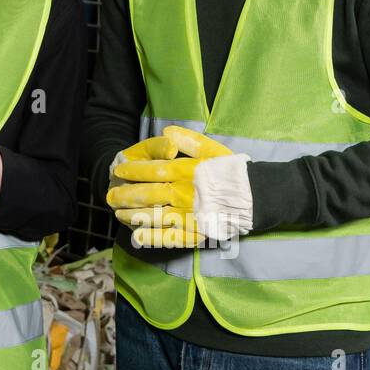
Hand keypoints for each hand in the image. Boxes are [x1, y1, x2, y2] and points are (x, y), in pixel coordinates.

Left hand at [108, 126, 247, 247]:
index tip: (119, 171)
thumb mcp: (213, 149)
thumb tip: (167, 132)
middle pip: (147, 194)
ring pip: (154, 215)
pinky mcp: (197, 233)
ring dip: (133, 215)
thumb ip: (189, 140)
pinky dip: (152, 237)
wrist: (259, 197)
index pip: (152, 170)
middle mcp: (184, 193)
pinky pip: (170, 237)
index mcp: (186, 171)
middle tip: (110, 196)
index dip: (133, 171)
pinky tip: (137, 235)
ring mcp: (189, 215)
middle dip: (126, 195)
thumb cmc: (235, 171)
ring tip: (119, 213)